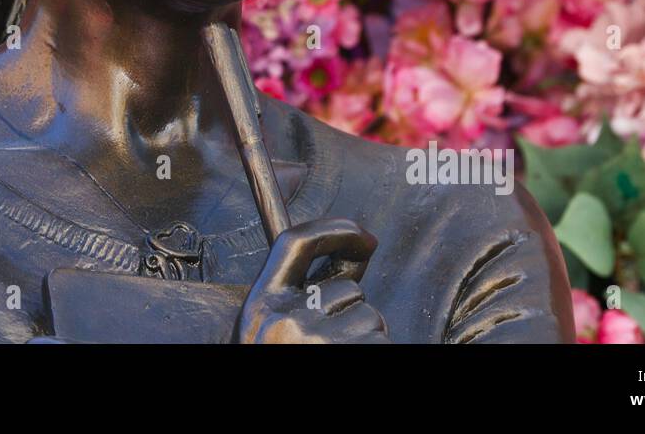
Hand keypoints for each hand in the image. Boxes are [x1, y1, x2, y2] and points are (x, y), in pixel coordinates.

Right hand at [236, 217, 388, 343]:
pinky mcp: (341, 353)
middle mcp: (284, 317)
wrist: (269, 417)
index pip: (296, 242)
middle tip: (340, 337)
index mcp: (262, 302)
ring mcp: (313, 338)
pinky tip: (353, 356)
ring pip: (369, 315)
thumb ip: (303, 294)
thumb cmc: (275, 358)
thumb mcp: (272, 327)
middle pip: (348, 288)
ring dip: (365, 333)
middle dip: (354, 309)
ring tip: (340, 350)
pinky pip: (382, 338)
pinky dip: (376, 347)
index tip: (364, 235)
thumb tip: (353, 257)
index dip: (336, 229)